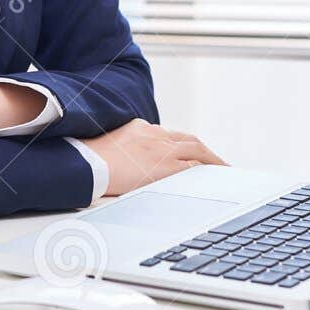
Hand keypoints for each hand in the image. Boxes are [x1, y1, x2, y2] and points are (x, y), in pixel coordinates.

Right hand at [81, 118, 228, 196]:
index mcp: (140, 128)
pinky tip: (214, 181)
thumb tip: (123, 161)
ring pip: (197, 151)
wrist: (86, 162)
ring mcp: (162, 150)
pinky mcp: (165, 168)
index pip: (169, 135)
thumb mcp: (108, 144)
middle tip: (217, 161)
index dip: (183, 145)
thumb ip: (124, 148)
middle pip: (189, 140)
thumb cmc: (90, 158)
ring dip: (212, 161)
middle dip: (205, 150)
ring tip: (223, 170)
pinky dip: (206, 172)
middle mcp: (155, 135)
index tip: (190, 153)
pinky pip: (193, 169)